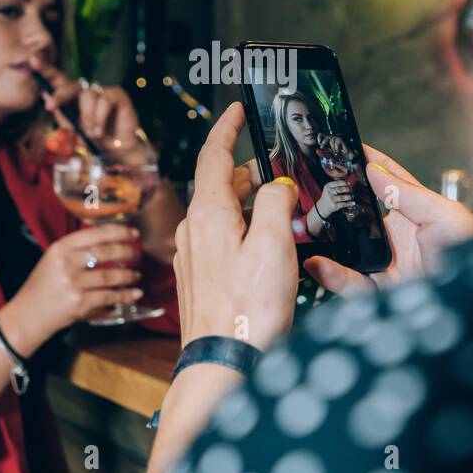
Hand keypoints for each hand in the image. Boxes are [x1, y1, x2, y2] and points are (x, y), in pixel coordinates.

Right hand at [5, 225, 144, 342]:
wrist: (29, 314)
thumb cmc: (44, 285)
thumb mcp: (54, 259)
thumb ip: (77, 249)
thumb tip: (111, 239)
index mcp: (61, 247)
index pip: (96, 234)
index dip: (119, 232)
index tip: (134, 233)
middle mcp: (66, 263)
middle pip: (106, 252)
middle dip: (127, 252)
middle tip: (137, 254)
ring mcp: (73, 284)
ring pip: (111, 276)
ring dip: (129, 275)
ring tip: (137, 275)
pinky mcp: (80, 303)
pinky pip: (109, 296)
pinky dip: (125, 295)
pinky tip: (135, 293)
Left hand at [28, 56, 142, 157]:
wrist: (117, 152)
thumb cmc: (93, 139)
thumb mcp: (72, 130)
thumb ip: (61, 114)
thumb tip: (46, 95)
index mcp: (72, 99)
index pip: (57, 81)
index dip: (45, 70)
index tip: (32, 62)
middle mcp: (85, 92)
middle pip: (70, 85)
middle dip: (59, 95)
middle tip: (50, 107)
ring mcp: (101, 91)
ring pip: (87, 96)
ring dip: (87, 118)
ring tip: (91, 134)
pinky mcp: (117, 94)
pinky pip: (104, 101)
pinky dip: (100, 118)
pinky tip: (100, 130)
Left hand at [173, 102, 299, 350]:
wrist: (223, 362)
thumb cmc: (249, 309)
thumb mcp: (275, 245)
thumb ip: (278, 203)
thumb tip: (277, 186)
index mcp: (208, 212)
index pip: (213, 155)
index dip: (226, 128)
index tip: (237, 110)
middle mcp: (192, 229)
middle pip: (219, 185)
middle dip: (249, 173)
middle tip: (279, 172)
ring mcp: (191, 254)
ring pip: (220, 213)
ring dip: (248, 205)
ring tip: (281, 212)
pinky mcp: (197, 277)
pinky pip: (218, 238)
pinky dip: (241, 229)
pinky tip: (264, 246)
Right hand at [304, 144, 472, 296]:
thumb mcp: (445, 215)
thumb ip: (408, 194)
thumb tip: (374, 171)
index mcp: (417, 214)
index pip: (389, 183)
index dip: (370, 164)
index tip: (348, 147)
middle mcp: (399, 238)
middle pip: (360, 217)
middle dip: (336, 203)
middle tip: (313, 188)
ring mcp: (388, 265)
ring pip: (349, 250)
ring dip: (327, 240)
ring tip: (306, 227)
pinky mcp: (381, 292)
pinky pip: (351, 284)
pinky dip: (331, 275)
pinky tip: (317, 263)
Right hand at [316, 179, 353, 217]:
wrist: (322, 207)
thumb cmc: (327, 197)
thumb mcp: (328, 189)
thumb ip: (336, 185)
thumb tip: (348, 183)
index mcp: (327, 186)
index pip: (338, 183)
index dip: (345, 183)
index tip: (349, 184)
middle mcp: (328, 192)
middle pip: (341, 189)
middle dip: (348, 189)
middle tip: (351, 190)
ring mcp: (331, 199)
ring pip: (343, 197)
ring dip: (349, 197)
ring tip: (352, 196)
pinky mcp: (334, 206)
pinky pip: (344, 204)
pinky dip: (349, 203)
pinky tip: (352, 203)